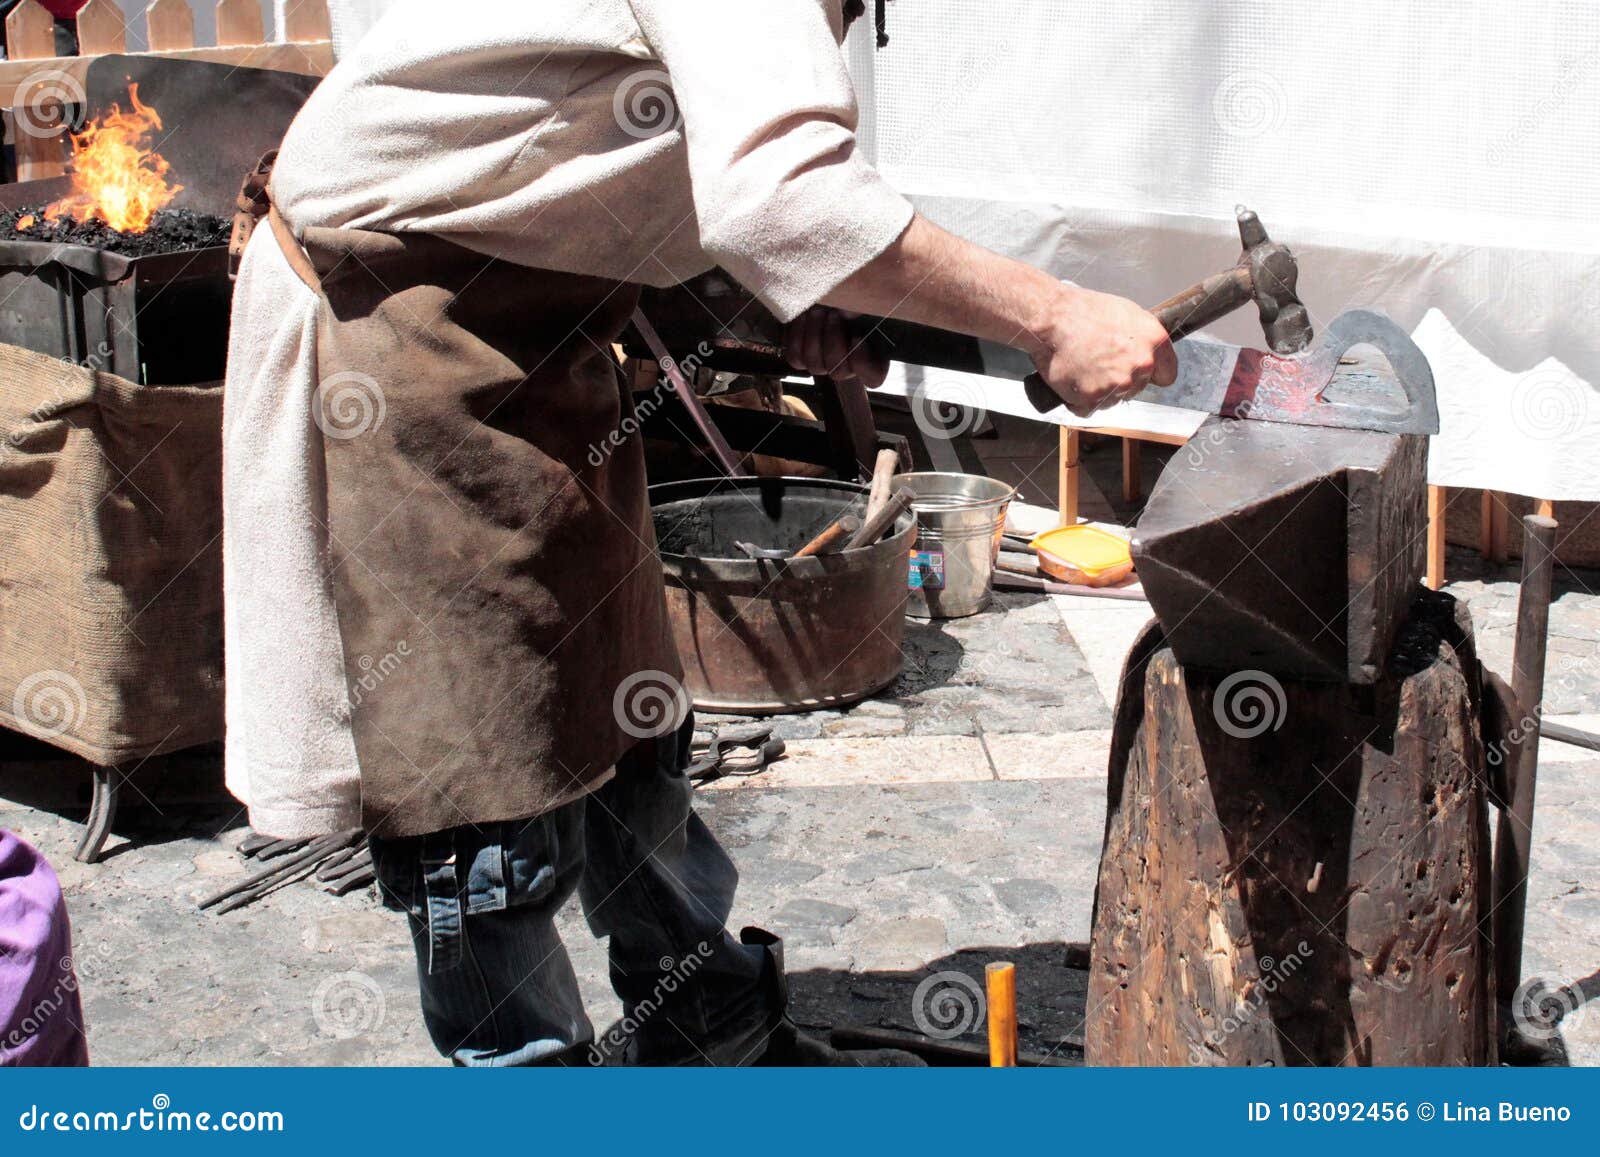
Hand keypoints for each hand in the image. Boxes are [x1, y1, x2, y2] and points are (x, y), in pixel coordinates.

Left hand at [782, 307, 888, 387]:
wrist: (826, 296)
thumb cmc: (852, 299)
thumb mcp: (866, 303)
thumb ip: (865, 310)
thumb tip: (849, 313)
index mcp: (873, 360)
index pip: (873, 377)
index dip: (862, 361)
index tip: (857, 336)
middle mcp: (846, 367)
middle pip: (838, 371)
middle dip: (834, 339)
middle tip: (833, 314)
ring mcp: (822, 365)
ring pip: (815, 364)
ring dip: (815, 335)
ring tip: (817, 310)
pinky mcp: (801, 358)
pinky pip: (796, 357)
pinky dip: (798, 336)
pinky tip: (803, 316)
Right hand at [1031, 287, 1176, 417]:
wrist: (1052, 319)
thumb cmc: (1084, 312)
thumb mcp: (1126, 314)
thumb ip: (1143, 339)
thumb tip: (1147, 353)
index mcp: (1155, 341)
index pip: (1167, 375)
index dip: (1150, 374)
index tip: (1136, 371)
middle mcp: (1141, 364)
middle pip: (1136, 389)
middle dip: (1119, 380)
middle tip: (1098, 362)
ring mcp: (1118, 384)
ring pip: (1112, 400)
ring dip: (1098, 390)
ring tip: (1082, 367)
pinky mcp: (1094, 398)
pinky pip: (1088, 408)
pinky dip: (1078, 400)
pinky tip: (1073, 379)